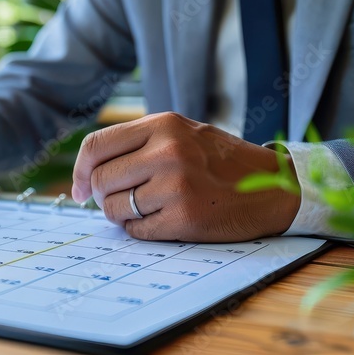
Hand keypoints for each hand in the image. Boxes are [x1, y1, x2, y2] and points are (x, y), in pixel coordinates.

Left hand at [71, 112, 299, 241]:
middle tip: (126, 199)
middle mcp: (168, 151)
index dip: (79, 171)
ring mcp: (176, 185)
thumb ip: (138, 144)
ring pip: (114, 208)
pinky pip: (137, 230)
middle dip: (104, 196)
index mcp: (163, 124)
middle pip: (100, 181)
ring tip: (151, 207)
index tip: (78, 189)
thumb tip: (85, 174)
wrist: (275, 186)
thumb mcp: (182, 133)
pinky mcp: (185, 217)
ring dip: (123, 215)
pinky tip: (165, 219)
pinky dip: (143, 230)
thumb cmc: (220, 162)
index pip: (96, 146)